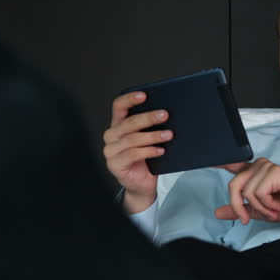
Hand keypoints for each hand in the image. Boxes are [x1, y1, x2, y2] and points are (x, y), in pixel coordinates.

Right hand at [103, 91, 172, 212]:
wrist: (142, 185)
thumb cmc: (147, 160)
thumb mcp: (149, 140)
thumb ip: (151, 128)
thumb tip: (167, 115)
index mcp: (118, 126)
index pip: (119, 107)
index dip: (130, 99)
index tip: (144, 95)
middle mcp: (111, 137)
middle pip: (128, 123)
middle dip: (148, 118)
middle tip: (164, 115)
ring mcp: (111, 151)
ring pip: (132, 139)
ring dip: (152, 136)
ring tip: (168, 135)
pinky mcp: (115, 164)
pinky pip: (133, 154)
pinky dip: (149, 151)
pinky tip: (160, 151)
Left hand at [214, 159, 279, 224]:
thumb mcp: (257, 211)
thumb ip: (239, 210)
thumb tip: (217, 213)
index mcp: (252, 172)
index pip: (232, 164)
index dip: (219, 161)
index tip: (208, 158)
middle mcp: (258, 165)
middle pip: (234, 185)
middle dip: (239, 206)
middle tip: (248, 218)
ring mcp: (266, 167)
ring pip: (247, 192)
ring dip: (260, 208)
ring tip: (273, 208)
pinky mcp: (274, 172)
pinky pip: (258, 193)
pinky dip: (267, 205)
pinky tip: (278, 203)